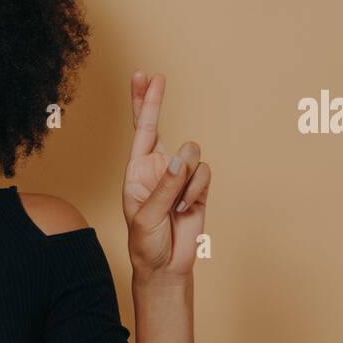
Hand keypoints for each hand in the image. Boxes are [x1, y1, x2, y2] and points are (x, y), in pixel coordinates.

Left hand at [120, 71, 210, 281]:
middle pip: (160, 125)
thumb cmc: (146, 243)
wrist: (166, 266)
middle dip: (155, 102)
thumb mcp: (147, 216)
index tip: (143, 76)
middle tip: (156, 77)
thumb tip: (182, 158)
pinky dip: (197, 191)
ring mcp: (179, 176)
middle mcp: (157, 167)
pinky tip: (187, 208)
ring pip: (191, 154)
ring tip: (177, 204)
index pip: (139, 130)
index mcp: (137, 170)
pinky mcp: (199, 186)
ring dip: (185, 179)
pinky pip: (205, 174)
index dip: (142, 102)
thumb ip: (166, 187)